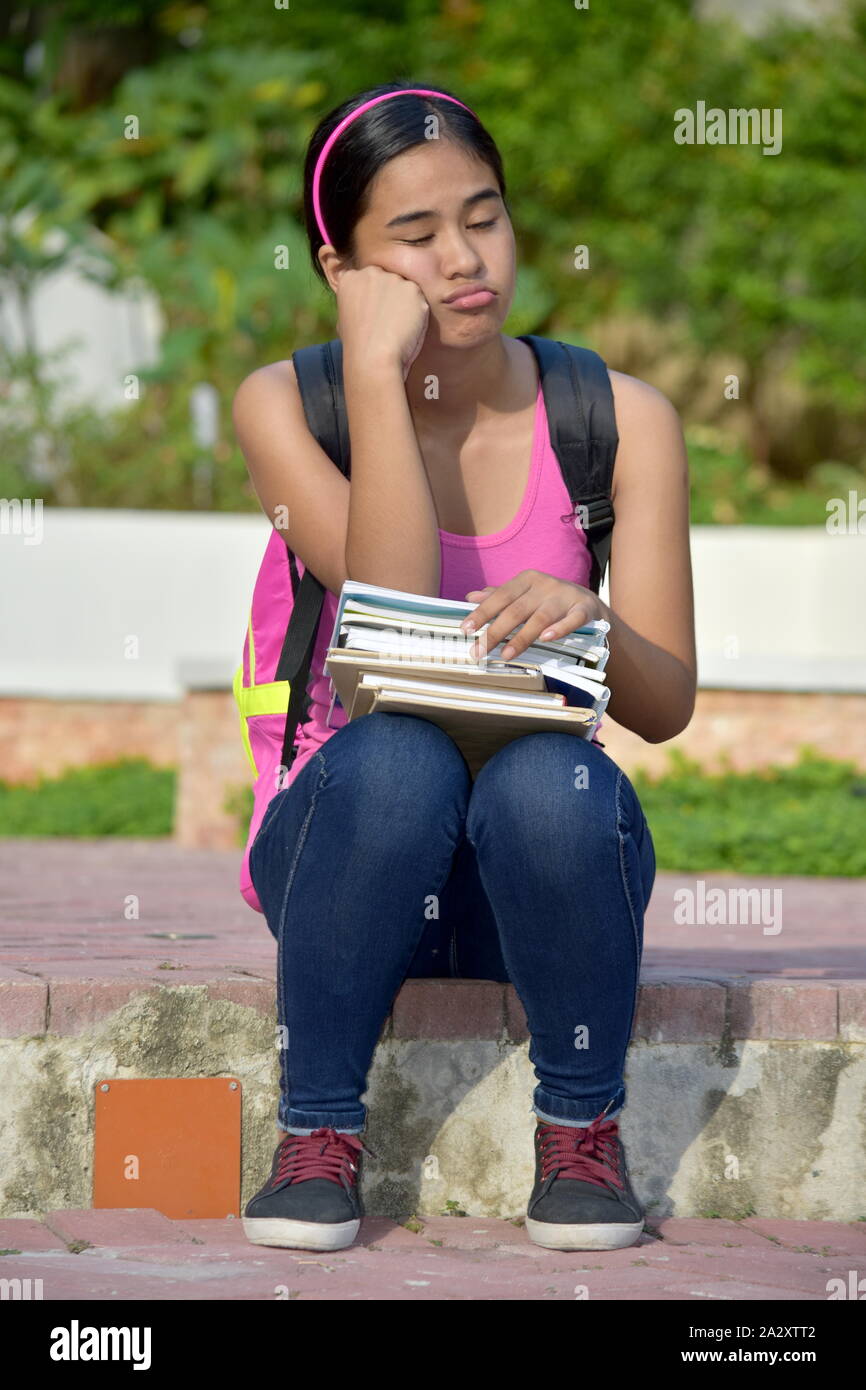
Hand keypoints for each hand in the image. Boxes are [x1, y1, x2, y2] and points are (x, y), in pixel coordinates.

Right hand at [334, 263, 430, 380]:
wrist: (373, 358)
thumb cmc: (358, 347)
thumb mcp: (344, 319)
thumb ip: (356, 302)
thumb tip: (364, 302)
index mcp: (350, 278)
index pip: (368, 281)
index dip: (374, 298)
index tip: (375, 315)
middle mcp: (371, 272)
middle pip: (388, 280)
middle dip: (390, 297)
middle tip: (388, 323)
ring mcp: (392, 279)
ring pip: (405, 290)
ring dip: (405, 305)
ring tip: (397, 328)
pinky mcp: (413, 289)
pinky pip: (419, 301)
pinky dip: (418, 315)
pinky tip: (407, 329)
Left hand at [460, 570, 606, 660]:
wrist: (590, 604)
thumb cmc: (550, 601)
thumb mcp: (525, 594)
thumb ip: (499, 596)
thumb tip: (470, 597)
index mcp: (527, 580)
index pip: (500, 596)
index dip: (482, 613)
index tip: (465, 629)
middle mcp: (545, 585)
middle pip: (516, 610)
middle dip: (495, 632)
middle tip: (479, 651)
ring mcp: (565, 597)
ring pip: (540, 618)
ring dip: (522, 637)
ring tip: (505, 655)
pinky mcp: (584, 609)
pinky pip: (572, 620)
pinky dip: (560, 628)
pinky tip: (546, 638)